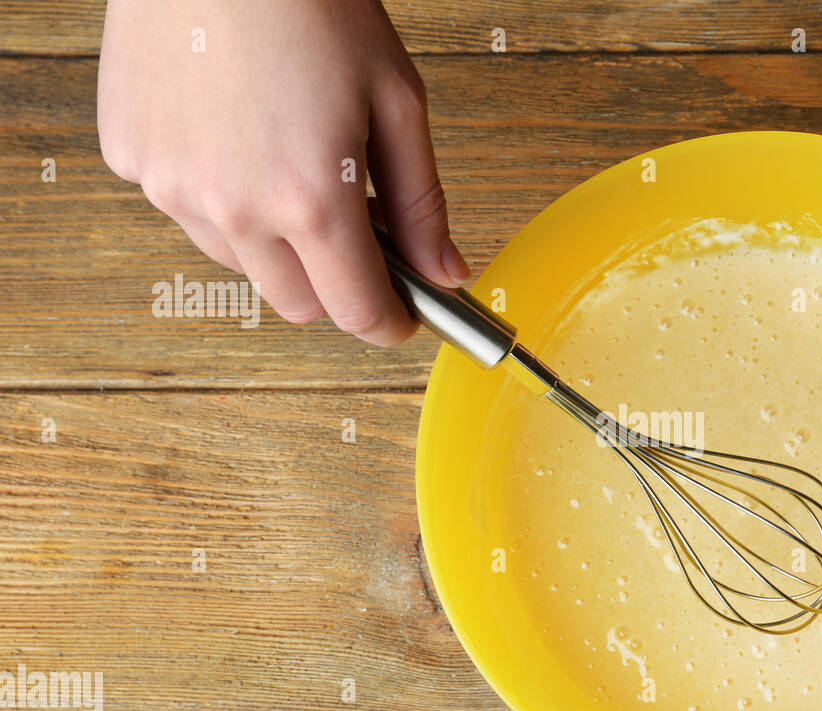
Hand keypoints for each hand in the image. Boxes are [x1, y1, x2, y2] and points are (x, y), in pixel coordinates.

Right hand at [98, 0, 469, 345]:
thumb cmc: (311, 4)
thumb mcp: (395, 102)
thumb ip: (422, 203)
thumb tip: (445, 273)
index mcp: (311, 200)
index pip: (356, 313)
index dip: (390, 323)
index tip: (403, 316)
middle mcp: (233, 207)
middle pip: (298, 305)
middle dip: (335, 284)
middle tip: (356, 232)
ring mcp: (171, 187)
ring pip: (241, 264)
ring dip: (276, 243)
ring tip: (291, 164)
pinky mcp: (131, 158)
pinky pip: (186, 211)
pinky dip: (219, 196)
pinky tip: (236, 136)